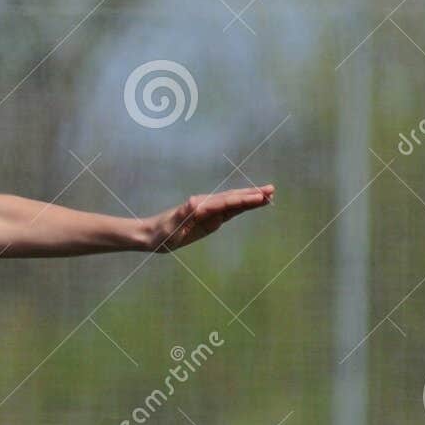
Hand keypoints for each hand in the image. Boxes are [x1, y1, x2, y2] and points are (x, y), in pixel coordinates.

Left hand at [144, 185, 273, 251]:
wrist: (152, 234)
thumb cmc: (160, 234)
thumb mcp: (170, 227)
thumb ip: (181, 216)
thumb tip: (193, 204)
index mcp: (198, 207)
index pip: (225, 202)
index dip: (242, 200)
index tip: (258, 197)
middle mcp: (205, 204)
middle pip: (232, 198)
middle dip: (252, 195)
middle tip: (271, 190)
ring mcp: (208, 210)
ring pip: (233, 202)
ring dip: (251, 198)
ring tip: (269, 195)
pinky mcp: (209, 217)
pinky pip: (229, 210)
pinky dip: (242, 206)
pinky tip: (254, 203)